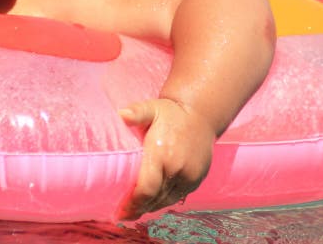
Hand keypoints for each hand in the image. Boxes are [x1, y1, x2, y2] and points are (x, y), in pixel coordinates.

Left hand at [117, 98, 214, 220]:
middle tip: (122, 214)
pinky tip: (152, 203)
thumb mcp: (152, 108)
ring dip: (150, 207)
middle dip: (137, 208)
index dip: (133, 202)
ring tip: (134, 212)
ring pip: (167, 200)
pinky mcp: (196, 179)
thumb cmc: (172, 113)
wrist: (201, 115)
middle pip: (155, 198)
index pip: (147, 188)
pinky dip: (164, 202)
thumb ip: (137, 112)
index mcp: (163, 153)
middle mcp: (178, 168)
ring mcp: (190, 176)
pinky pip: (178, 197)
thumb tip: (122, 114)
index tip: (120, 210)